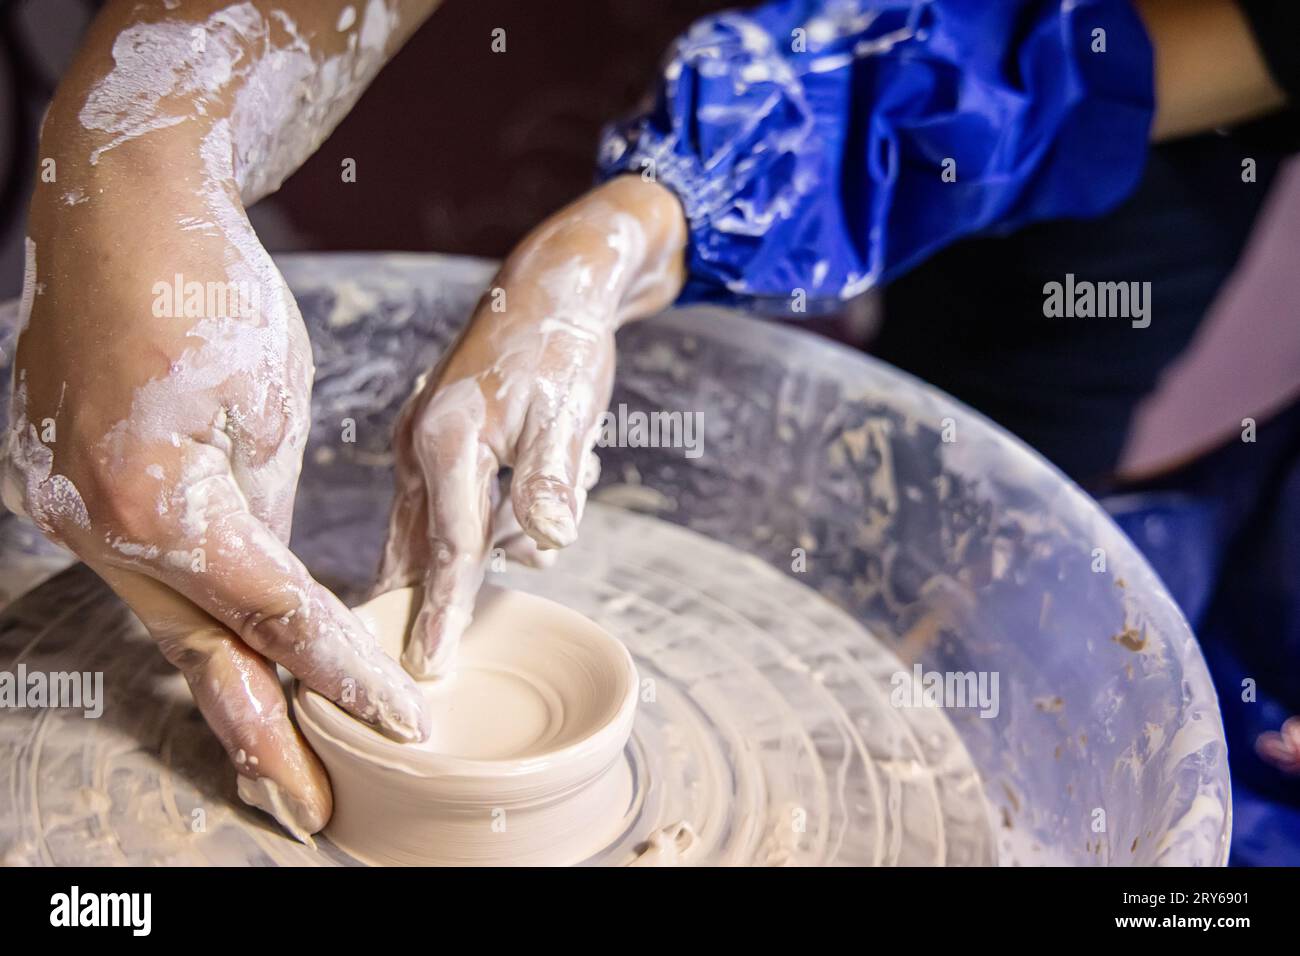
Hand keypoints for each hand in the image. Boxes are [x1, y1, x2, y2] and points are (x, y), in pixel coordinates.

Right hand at [3, 120, 428, 840]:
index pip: (274, 616)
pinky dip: (192, 630)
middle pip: (202, 656)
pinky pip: (144, 584)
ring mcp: (70, 512)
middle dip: (265, 738)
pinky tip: (224, 670)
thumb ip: (268, 511)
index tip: (398, 719)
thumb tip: (282, 590)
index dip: (340, 673)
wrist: (120, 210)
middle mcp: (98, 523)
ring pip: (167, 629)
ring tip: (278, 767)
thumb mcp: (268, 403)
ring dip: (226, 697)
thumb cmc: (209, 290)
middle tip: (315, 809)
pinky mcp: (68, 495)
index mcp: (157, 499)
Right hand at [380, 176, 686, 676]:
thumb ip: (552, 481)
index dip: (443, 612)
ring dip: (499, 533)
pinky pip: (452, 502)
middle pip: (420, 549)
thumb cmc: (563, 349)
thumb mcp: (570, 414)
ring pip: (439, 528)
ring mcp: (419, 442)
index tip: (429, 668)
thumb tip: (549, 543)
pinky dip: (495, 509)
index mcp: (447, 442)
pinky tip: (549, 464)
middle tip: (440, 651)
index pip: (449, 550)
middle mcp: (419, 445)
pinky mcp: (435, 440)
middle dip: (441, 594)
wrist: (551, 288)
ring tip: (567, 464)